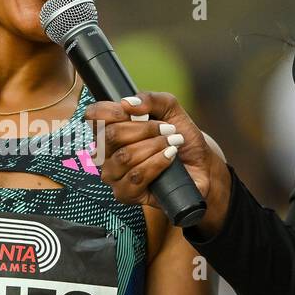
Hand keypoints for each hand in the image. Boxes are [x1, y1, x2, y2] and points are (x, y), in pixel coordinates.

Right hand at [84, 91, 232, 234]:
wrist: (200, 165)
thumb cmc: (180, 137)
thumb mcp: (171, 109)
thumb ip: (150, 100)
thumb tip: (127, 103)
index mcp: (110, 129)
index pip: (94, 115)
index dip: (115, 111)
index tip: (141, 112)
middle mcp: (106, 153)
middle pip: (110, 135)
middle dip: (145, 129)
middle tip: (168, 130)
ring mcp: (114, 175)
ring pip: (125, 156)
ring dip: (154, 146)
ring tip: (172, 144)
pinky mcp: (125, 194)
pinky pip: (136, 176)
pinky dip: (157, 164)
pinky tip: (169, 158)